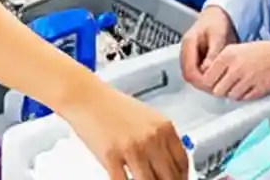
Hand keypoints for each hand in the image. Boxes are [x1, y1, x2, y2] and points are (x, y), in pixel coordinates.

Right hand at [64, 82, 188, 179]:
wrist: (87, 97)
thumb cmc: (113, 106)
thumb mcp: (147, 118)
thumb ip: (161, 139)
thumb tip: (170, 162)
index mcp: (164, 127)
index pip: (182, 162)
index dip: (182, 177)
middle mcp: (151, 138)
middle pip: (169, 176)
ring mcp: (132, 148)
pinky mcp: (111, 157)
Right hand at [181, 6, 237, 88]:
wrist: (216, 14)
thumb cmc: (217, 21)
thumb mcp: (218, 36)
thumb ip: (213, 54)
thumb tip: (207, 71)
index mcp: (189, 43)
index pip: (189, 70)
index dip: (200, 81)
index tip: (213, 84)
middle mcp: (185, 50)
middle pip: (188, 75)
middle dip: (202, 83)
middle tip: (217, 86)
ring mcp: (188, 54)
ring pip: (191, 74)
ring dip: (203, 81)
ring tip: (218, 82)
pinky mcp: (193, 56)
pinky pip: (195, 71)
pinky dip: (204, 76)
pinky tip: (215, 76)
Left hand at [200, 40, 269, 101]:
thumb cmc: (263, 51)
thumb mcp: (238, 49)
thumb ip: (222, 62)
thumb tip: (209, 77)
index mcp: (228, 55)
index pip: (207, 77)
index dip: (209, 82)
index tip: (214, 82)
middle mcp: (235, 67)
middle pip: (217, 90)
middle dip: (221, 89)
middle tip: (227, 85)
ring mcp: (247, 80)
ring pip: (230, 96)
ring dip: (234, 93)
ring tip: (241, 84)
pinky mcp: (257, 90)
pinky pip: (243, 99)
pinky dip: (245, 95)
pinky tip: (250, 87)